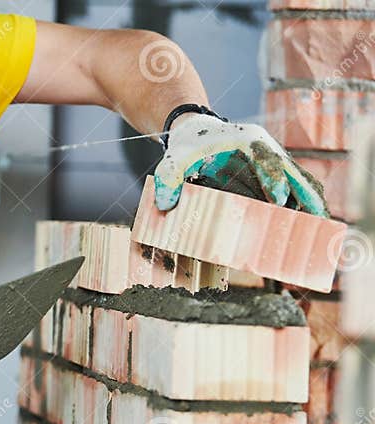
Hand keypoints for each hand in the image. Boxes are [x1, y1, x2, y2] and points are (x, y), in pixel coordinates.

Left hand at [154, 114, 328, 216]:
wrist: (194, 133)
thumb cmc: (186, 146)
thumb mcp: (172, 160)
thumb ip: (168, 179)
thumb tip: (166, 205)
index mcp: (246, 140)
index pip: (266, 157)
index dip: (274, 178)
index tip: (278, 199)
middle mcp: (266, 149)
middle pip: (294, 170)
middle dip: (305, 194)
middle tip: (317, 219)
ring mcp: (271, 161)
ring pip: (299, 181)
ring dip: (309, 203)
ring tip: (318, 229)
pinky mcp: (270, 175)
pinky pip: (292, 190)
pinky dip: (300, 206)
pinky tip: (304, 227)